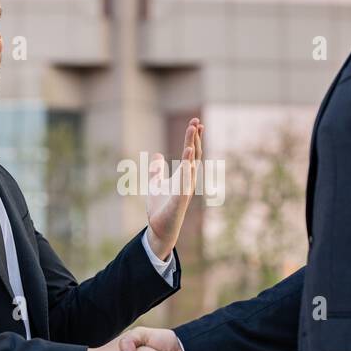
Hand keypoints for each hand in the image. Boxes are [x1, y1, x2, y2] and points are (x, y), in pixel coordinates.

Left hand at [145, 118, 203, 259]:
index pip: (190, 153)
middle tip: (195, 121)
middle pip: (193, 155)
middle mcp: (187, 180)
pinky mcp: (180, 199)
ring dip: (192, 148)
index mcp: (183, 176)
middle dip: (194, 138)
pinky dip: (186, 168)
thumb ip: (157, 170)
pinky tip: (187, 157)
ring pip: (191, 165)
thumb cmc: (160, 208)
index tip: (195, 122)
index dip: (193, 138)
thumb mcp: (155, 184)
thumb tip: (157, 156)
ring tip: (192, 131)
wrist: (159, 229)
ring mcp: (185, 189)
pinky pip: (185, 182)